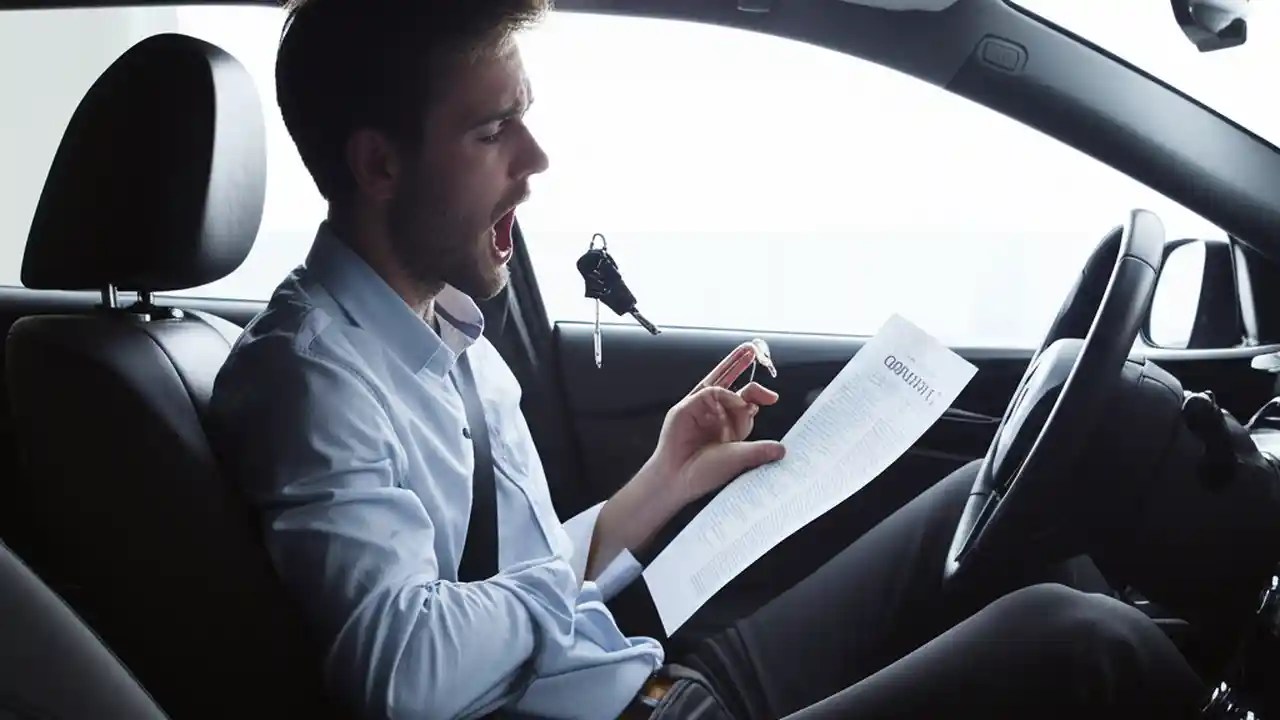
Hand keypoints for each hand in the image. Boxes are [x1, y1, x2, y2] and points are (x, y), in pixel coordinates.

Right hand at [649, 343, 786, 506]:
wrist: (678, 480)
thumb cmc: (705, 474)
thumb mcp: (739, 459)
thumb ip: (760, 450)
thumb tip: (781, 450)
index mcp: (730, 427)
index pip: (746, 402)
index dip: (760, 396)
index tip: (772, 397)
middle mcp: (716, 416)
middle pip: (731, 384)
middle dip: (741, 365)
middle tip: (754, 349)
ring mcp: (700, 411)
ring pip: (718, 382)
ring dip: (733, 365)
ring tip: (747, 352)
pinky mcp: (685, 408)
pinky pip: (708, 391)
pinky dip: (722, 394)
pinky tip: (731, 400)